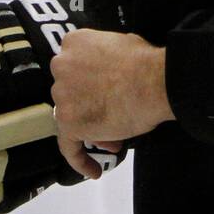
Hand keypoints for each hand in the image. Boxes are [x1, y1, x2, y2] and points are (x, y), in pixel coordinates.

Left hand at [51, 30, 172, 178]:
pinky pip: (68, 146)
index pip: (75, 67)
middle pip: (71, 92)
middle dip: (89, 106)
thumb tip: (111, 76)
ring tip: (114, 144)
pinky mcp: (68, 121)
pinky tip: (94, 170)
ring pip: (72, 117)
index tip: (103, 93)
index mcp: (73, 43)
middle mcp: (61, 65)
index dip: (89, 83)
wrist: (152, 81)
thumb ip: (106, 58)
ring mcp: (62, 94)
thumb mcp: (122, 44)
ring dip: (91, 130)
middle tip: (111, 119)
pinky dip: (79, 159)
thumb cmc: (144, 62)